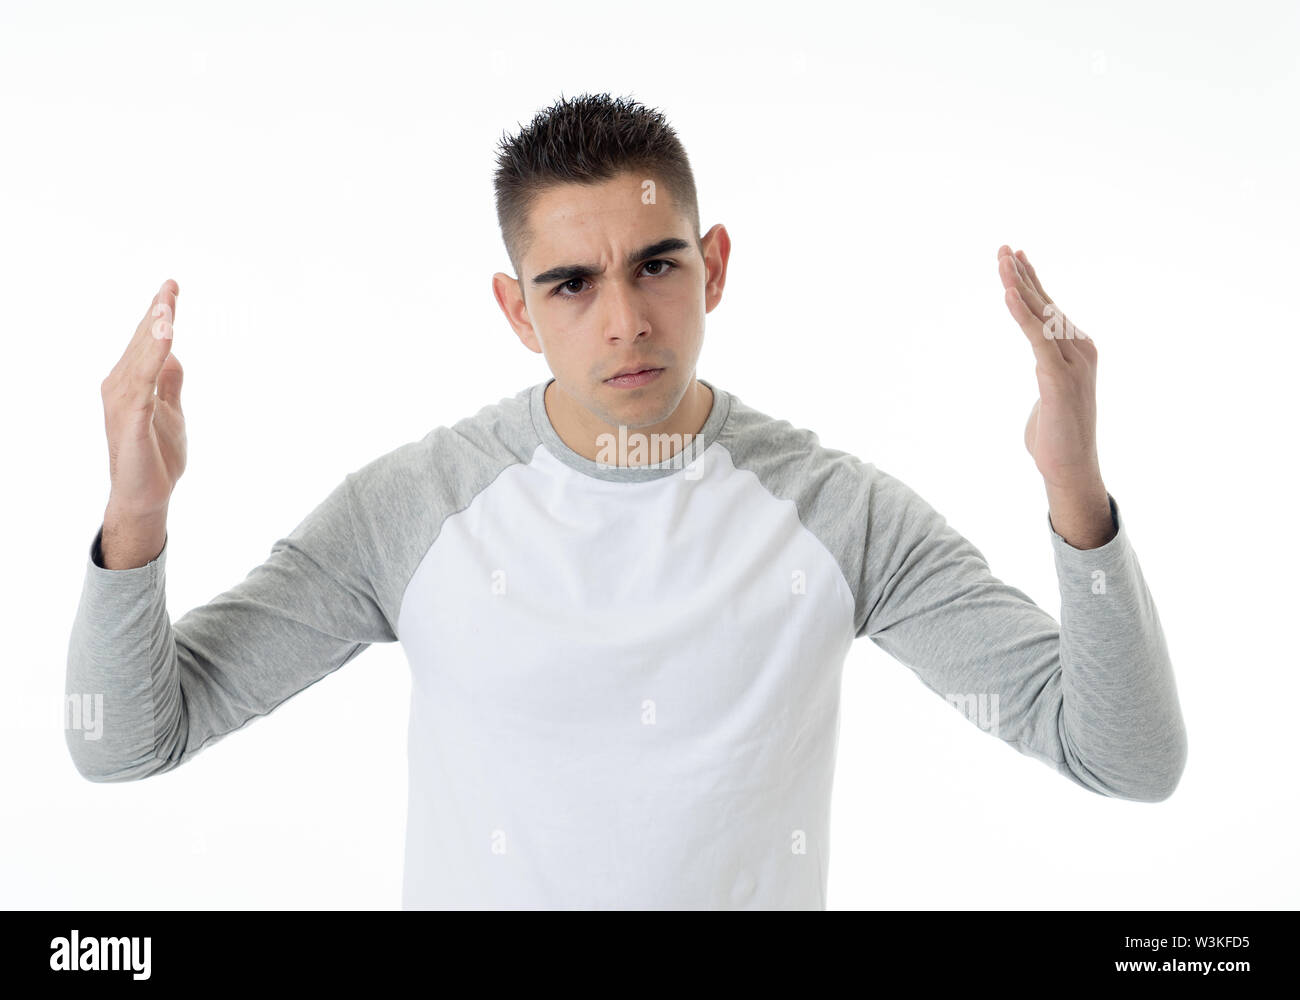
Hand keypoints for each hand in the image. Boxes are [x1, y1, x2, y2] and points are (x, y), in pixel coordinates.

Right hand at [100, 280, 186, 518]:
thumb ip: (169, 383)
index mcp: (131, 383)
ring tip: (168, 307)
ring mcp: (124, 404)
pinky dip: (154, 362)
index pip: (146, 342)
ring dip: (155, 332)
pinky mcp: (133, 422)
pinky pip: (144, 386)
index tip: (172, 287)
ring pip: (141, 359)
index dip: (159, 314)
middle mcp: (120, 387)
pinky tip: (166, 343)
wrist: (146, 496)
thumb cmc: (156, 456)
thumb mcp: (171, 411)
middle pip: (142, 343)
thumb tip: (173, 355)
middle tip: (171, 286)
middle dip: (157, 314)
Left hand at [997, 246, 1100, 491]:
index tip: (1015, 257)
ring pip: (1041, 315)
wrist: (1070, 468)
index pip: (1050, 308)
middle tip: (1002, 248)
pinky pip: (1037, 338)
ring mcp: (1073, 362)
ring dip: (1020, 285)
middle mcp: (1080, 349)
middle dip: (1022, 275)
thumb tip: (1043, 368)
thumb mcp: (1050, 393)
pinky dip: (1022, 314)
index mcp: (1078, 350)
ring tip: (1002, 261)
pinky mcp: (1058, 377)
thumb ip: (1048, 373)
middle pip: (1045, 304)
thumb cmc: (1056, 435)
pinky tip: (1008, 293)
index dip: (1032, 281)